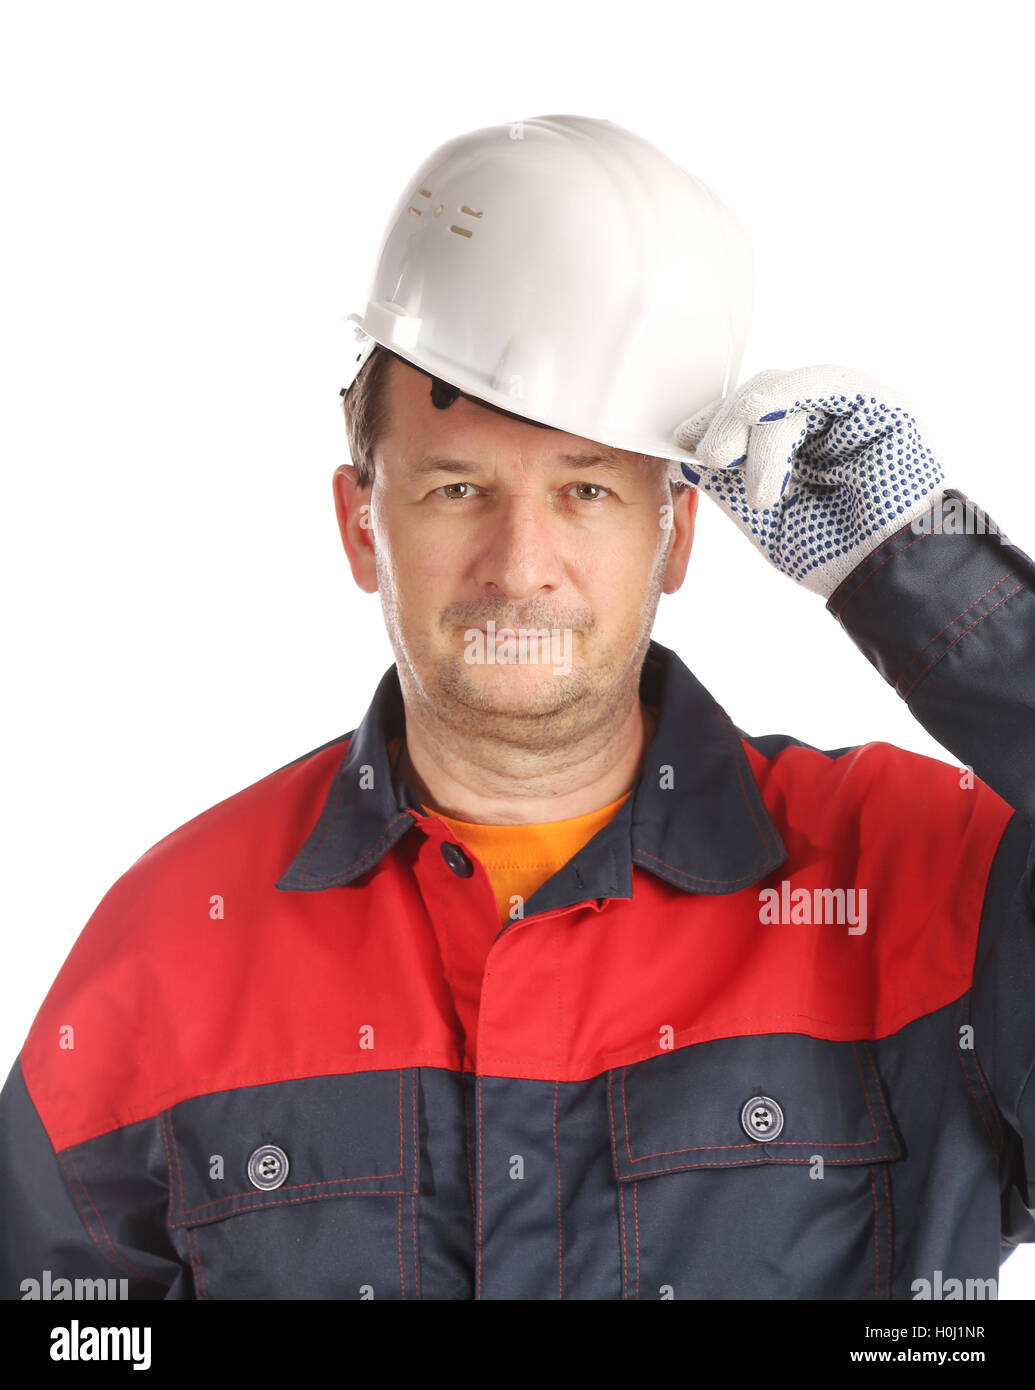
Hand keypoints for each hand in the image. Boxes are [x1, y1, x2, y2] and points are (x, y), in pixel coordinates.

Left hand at [670, 365, 949, 597]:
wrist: (884, 577)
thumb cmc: (832, 554)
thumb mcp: (762, 519)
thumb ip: (727, 486)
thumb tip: (683, 458)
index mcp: (792, 448)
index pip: (743, 417)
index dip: (711, 422)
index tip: (680, 441)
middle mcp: (818, 423)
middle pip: (757, 397)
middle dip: (726, 424)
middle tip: (712, 458)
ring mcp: (847, 411)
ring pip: (782, 392)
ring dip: (754, 425)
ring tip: (751, 477)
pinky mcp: (877, 405)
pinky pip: (823, 383)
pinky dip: (786, 395)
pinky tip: (763, 416)